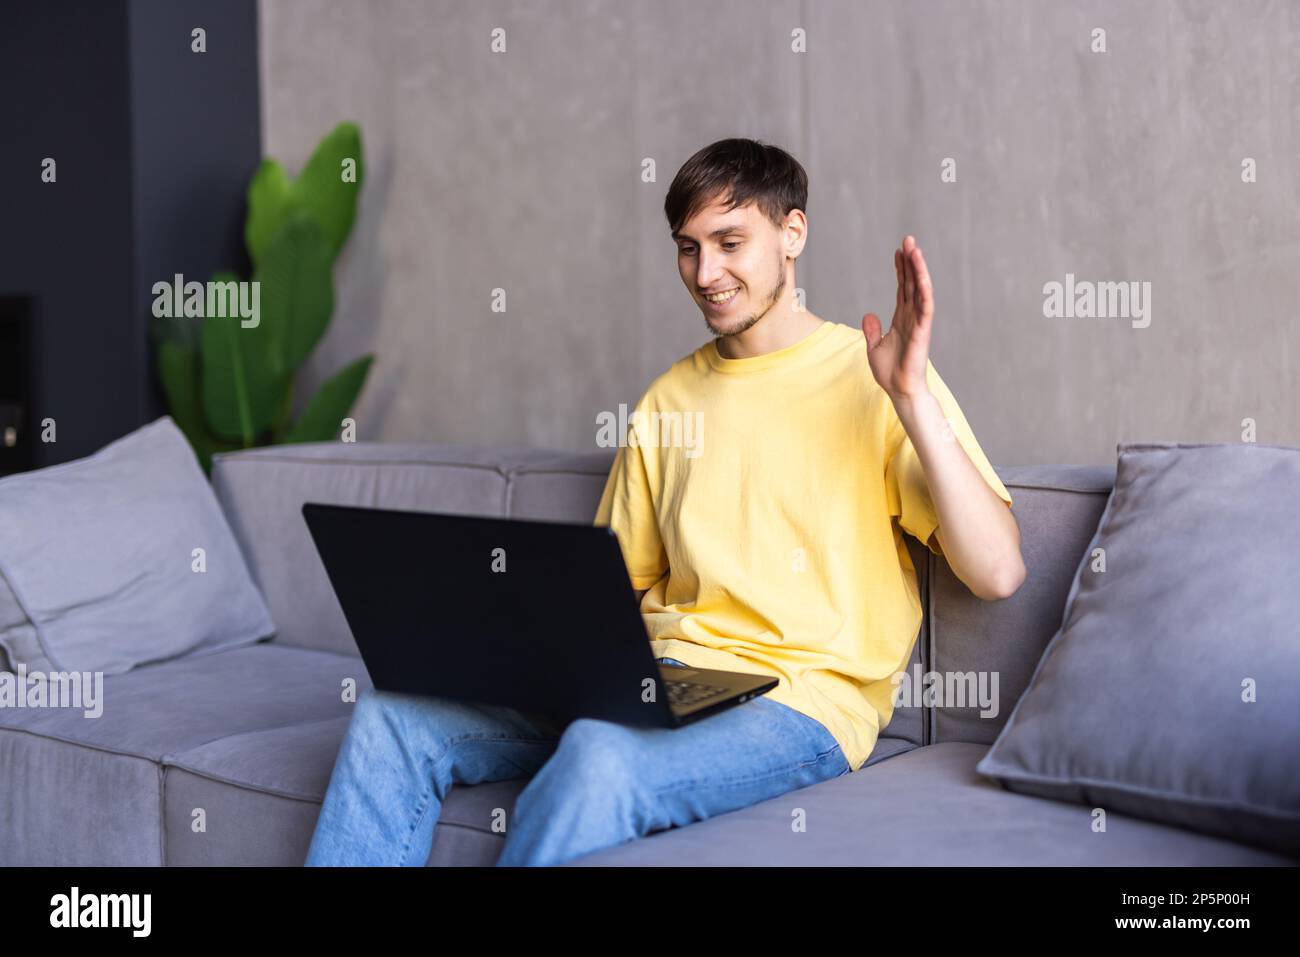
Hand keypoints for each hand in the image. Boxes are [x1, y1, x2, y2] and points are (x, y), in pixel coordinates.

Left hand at [862, 235, 932, 401]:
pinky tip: (921, 275)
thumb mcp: (874, 348)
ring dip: (919, 270)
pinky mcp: (923, 331)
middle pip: (912, 283)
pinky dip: (924, 290)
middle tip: (908, 239)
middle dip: (911, 261)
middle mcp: (912, 316)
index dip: (901, 269)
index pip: (902, 288)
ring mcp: (919, 322)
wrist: (900, 390)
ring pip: (921, 290)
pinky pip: (926, 306)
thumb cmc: (890, 372)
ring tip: (914, 249)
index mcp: (902, 318)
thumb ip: (873, 330)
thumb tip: (869, 314)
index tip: (898, 251)